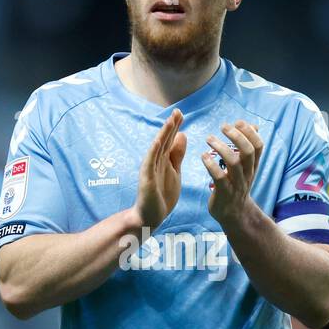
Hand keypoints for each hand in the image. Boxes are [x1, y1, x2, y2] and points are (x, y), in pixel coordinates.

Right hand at [131, 109, 186, 230]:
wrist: (151, 217)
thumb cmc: (162, 195)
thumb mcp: (174, 171)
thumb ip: (177, 155)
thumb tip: (182, 135)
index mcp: (163, 160)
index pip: (170, 140)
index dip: (175, 127)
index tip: (181, 113)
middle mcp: (155, 161)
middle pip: (164, 140)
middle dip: (170, 126)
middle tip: (178, 111)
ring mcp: (150, 169)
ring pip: (157, 148)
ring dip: (163, 134)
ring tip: (170, 122)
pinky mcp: (146, 179)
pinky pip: (150, 163)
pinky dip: (154, 152)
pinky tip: (159, 142)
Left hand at [203, 120, 263, 228]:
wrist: (234, 214)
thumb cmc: (237, 185)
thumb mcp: (246, 167)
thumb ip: (248, 147)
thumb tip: (254, 126)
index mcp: (253, 166)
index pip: (258, 146)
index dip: (249, 132)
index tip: (237, 122)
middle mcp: (247, 174)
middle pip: (248, 151)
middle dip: (236, 136)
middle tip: (223, 127)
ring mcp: (236, 184)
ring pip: (233, 162)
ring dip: (220, 147)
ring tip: (209, 139)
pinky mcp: (224, 193)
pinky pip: (219, 177)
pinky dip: (210, 164)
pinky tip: (203, 156)